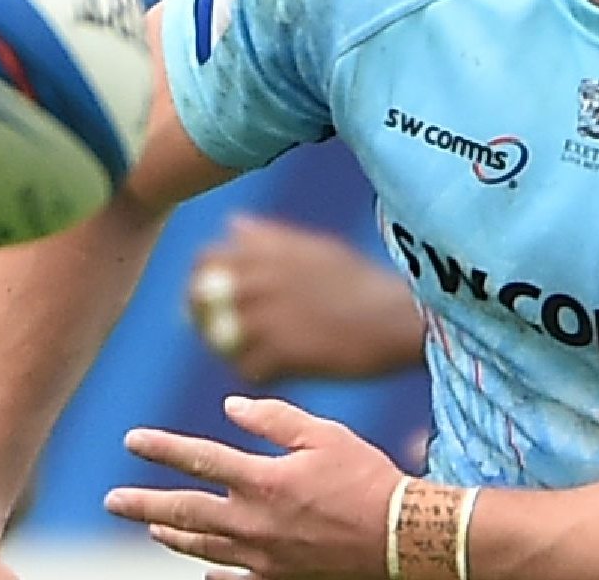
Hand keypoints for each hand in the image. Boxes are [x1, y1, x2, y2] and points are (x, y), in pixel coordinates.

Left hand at [105, 396, 400, 577]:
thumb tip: (231, 405)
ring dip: (172, 535)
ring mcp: (263, 558)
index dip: (161, 449)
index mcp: (262, 481)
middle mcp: (253, 523)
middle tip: (112, 501)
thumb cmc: (366, 477)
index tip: (131, 441)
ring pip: (203, 548)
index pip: (198, 459)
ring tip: (152, 528)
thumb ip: (274, 420)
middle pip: (184, 513)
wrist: (400, 538)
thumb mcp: (325, 435)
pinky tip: (204, 571)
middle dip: (143, 505)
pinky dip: (215, 575)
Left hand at [187, 216, 423, 382]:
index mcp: (265, 249)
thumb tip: (233, 225)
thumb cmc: (362, 282)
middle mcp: (258, 279)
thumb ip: (270, 238)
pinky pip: (247, 370)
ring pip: (218, 339)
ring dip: (233, 349)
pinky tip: (283, 372)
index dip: (203, 279)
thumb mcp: (316, 246)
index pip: (206, 259)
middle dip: (205, 319)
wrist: (397, 318)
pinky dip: (261, 374)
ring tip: (261, 355)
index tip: (213, 298)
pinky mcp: (279, 354)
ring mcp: (265, 318)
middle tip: (225, 335)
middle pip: (200, 300)